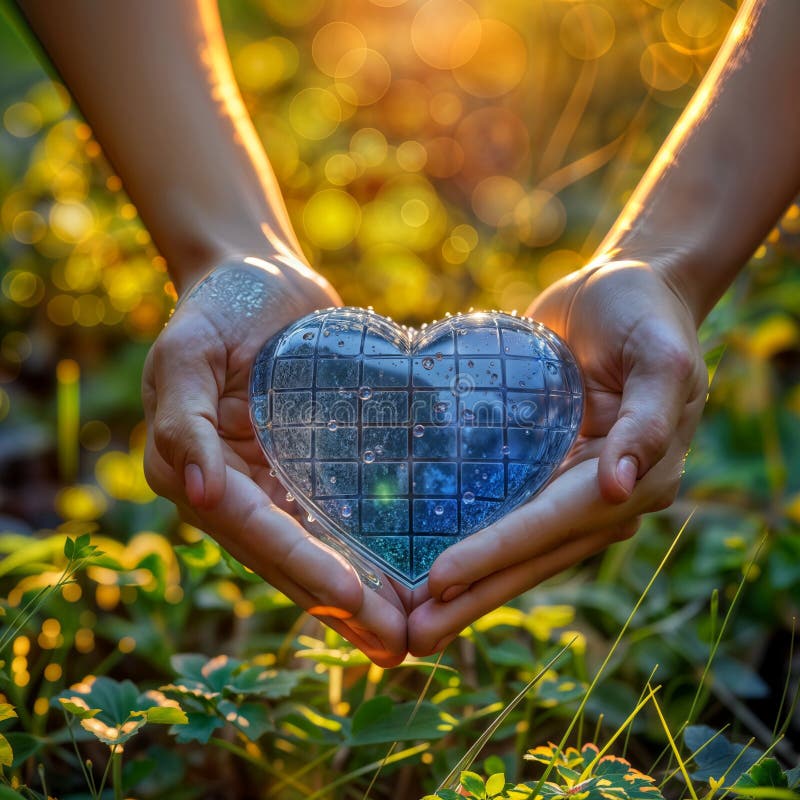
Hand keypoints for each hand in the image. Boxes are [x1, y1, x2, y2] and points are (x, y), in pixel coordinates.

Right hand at [142, 255, 408, 666]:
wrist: (259, 276)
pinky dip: (366, 551)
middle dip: (338, 604)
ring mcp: (273, 480)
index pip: (251, 529)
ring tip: (407, 636)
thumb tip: (201, 493)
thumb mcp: (188, 353)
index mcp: (193, 469)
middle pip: (286, 556)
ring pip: (316, 549)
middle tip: (395, 646)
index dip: (299, 566)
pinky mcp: (307, 465)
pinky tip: (405, 581)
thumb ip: (184, 423)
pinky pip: (337, 516)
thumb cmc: (219, 307)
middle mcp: (233, 487)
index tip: (353, 599)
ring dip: (358, 596)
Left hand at [407, 260, 708, 654]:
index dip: (498, 552)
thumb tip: (618, 488)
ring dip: (468, 589)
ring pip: (517, 549)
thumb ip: (648, 421)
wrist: (629, 288)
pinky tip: (430, 570)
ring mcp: (570, 486)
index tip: (440, 579)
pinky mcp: (543, 469)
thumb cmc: (645, 314)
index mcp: (634, 474)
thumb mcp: (661, 357)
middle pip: (531, 555)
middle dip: (474, 596)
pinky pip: (506, 514)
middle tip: (414, 639)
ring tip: (414, 624)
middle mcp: (601, 493)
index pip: (554, 522)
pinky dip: (472, 546)